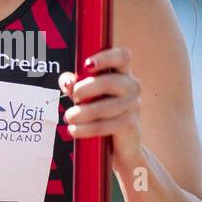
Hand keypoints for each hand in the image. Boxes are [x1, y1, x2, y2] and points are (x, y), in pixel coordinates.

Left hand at [58, 46, 142, 171]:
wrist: (118, 144)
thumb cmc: (100, 112)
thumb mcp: (85, 95)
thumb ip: (75, 83)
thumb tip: (68, 82)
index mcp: (121, 73)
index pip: (122, 57)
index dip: (106, 57)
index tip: (87, 64)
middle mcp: (131, 86)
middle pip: (111, 81)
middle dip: (88, 88)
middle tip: (74, 96)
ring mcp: (133, 105)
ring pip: (107, 107)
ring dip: (84, 112)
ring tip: (69, 117)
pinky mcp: (130, 125)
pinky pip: (107, 125)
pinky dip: (87, 128)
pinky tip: (74, 130)